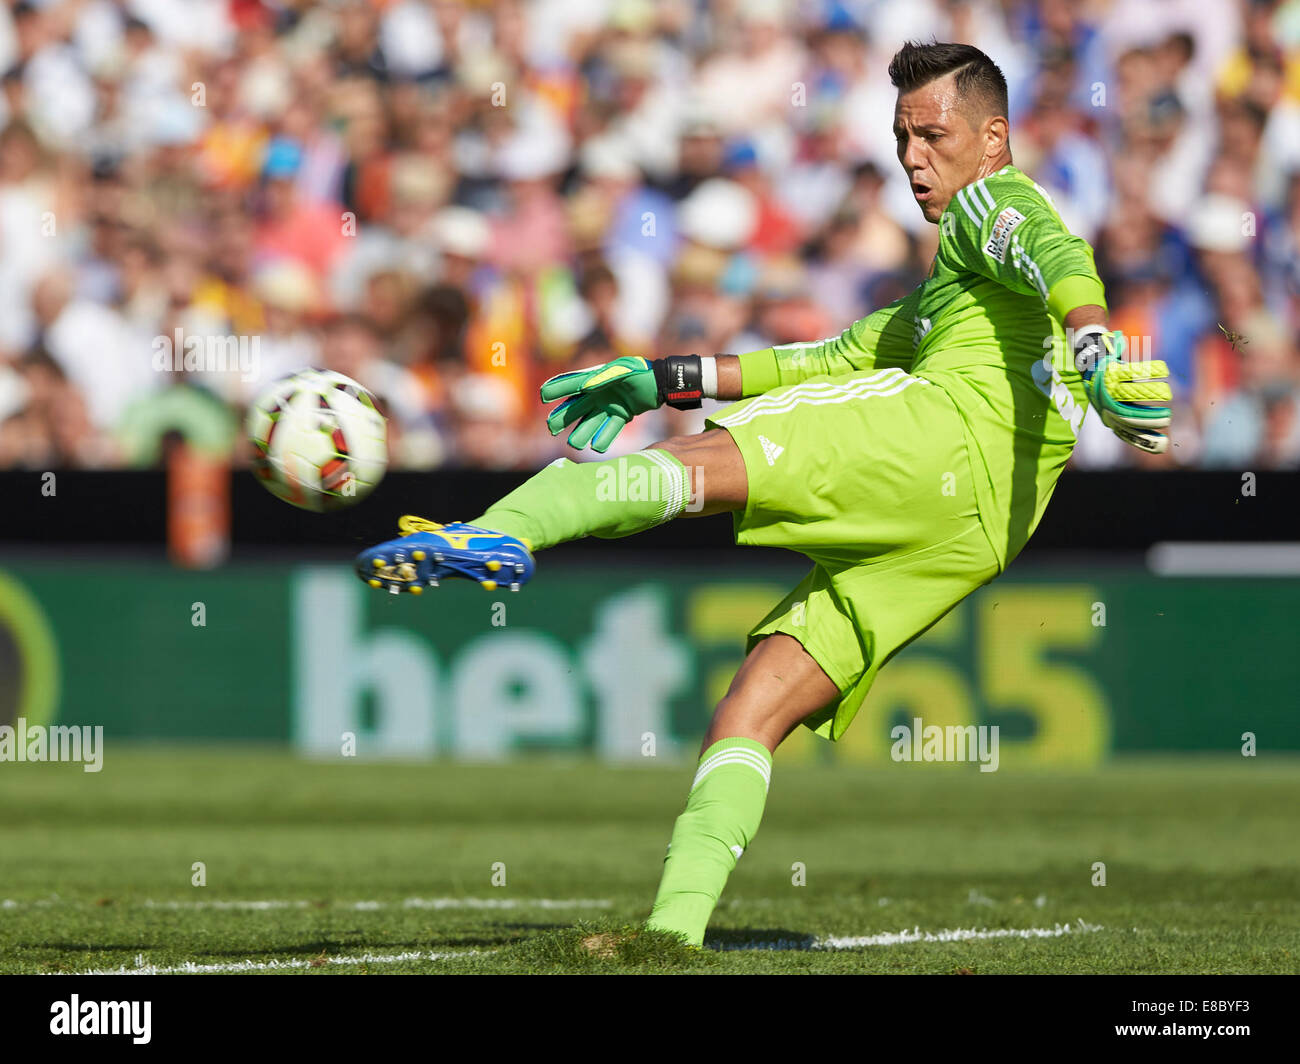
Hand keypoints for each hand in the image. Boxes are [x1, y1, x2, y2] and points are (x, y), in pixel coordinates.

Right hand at [539, 356, 662, 452]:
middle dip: (561, 419)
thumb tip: (585, 388)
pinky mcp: (620, 417)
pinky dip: (604, 438)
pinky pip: (609, 429)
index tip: (543, 396)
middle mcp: (597, 395)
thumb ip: (603, 378)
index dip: (557, 389)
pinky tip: (597, 447)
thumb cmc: (639, 371)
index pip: (571, 385)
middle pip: (574, 409)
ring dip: (582, 434)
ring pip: (589, 423)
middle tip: (551, 428)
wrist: (660, 383)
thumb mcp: (623, 370)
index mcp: (594, 379)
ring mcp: (607, 407)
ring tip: (574, 444)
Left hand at [1075, 331, 1171, 453]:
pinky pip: (1133, 371)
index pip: (1127, 433)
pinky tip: (1165, 371)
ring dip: (1152, 394)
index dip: (1144, 440)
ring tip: (1167, 394)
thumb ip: (1132, 424)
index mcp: (1109, 417)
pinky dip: (1151, 370)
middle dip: (1149, 419)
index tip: (1164, 444)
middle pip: (1128, 416)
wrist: (1090, 366)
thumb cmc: (1109, 392)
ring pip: (1132, 393)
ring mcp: (1108, 387)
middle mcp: (1107, 404)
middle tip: (1166, 418)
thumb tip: (1156, 444)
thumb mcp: (1115, 410)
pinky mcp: (1111, 370)